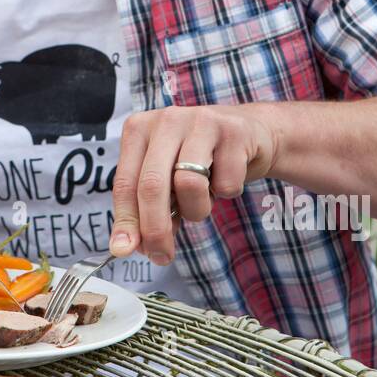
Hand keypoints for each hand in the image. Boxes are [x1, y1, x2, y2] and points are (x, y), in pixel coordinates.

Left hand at [109, 104, 277, 263]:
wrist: (252, 132)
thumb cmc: (201, 159)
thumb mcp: (167, 177)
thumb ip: (148, 207)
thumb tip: (131, 245)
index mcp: (139, 129)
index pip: (125, 182)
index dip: (125, 221)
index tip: (123, 250)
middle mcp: (166, 120)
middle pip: (152, 185)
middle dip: (155, 228)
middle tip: (162, 256)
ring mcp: (200, 121)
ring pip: (189, 185)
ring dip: (197, 209)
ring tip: (205, 198)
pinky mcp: (233, 131)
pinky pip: (226, 184)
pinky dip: (227, 193)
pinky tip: (228, 176)